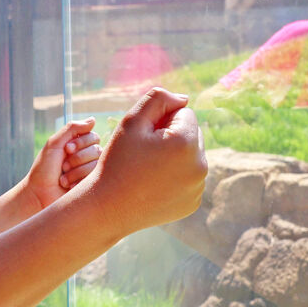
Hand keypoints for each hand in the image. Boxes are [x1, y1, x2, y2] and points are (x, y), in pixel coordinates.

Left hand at [22, 118, 99, 211]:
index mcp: (79, 145)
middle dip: (77, 158)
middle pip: (97, 150)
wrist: (38, 193)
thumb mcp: (55, 144)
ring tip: (63, 178)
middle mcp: (87, 157)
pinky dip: (78, 181)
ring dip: (76, 171)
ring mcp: (90, 172)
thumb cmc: (44, 168)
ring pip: (96, 165)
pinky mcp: (91, 186)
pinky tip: (68, 186)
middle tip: (63, 166)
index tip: (66, 149)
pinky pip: (95, 178)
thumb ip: (72, 129)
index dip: (81, 142)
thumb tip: (93, 119)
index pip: (93, 136)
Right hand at [75, 87, 205, 236]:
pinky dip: (175, 177)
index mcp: (186, 143)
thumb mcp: (131, 121)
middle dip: (173, 137)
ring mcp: (198, 188)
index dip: (162, 121)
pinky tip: (153, 184)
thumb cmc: (117, 161)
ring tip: (147, 169)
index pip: (185, 114)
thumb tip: (184, 99)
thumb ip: (158, 99)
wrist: (107, 207)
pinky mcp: (192, 203)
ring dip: (175, 156)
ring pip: (191, 157)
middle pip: (192, 135)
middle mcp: (200, 166)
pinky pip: (189, 179)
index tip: (144, 138)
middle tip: (144, 153)